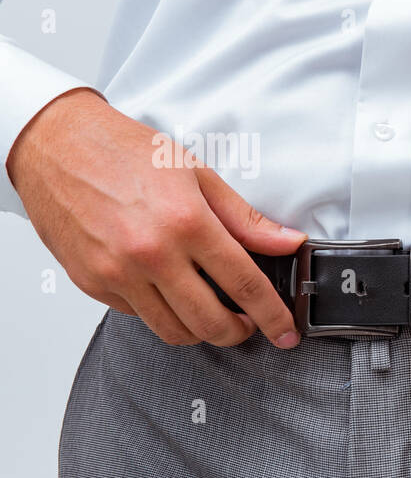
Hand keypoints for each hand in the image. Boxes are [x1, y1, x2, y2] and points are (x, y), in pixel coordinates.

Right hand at [7, 88, 306, 346]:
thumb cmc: (123, 151)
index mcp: (186, 223)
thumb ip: (245, 218)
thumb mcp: (196, 174)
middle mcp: (151, 254)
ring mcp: (118, 273)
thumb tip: (288, 243)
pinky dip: (161, 311)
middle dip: (239, 332)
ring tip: (211, 309)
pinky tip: (167, 287)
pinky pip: (139, 316)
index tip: (286, 332)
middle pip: (210, 323)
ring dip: (201, 329)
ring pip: (173, 331)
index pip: (245, 284)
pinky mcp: (93, 283)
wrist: (54, 144)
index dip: (273, 315)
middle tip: (248, 323)